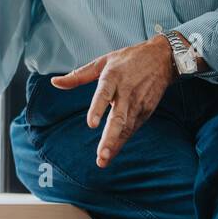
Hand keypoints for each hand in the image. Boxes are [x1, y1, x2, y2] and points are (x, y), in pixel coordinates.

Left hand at [50, 36, 173, 168]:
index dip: (98, 109)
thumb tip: (54, 82)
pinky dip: (122, 141)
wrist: (163, 58)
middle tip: (101, 155)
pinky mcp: (146, 110)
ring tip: (104, 160)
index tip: (91, 124)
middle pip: (118, 118)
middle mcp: (126, 92)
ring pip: (126, 127)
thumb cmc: (128, 59)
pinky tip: (112, 152)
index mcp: (113, 77)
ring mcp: (138, 103)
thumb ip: (78, 76)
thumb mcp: (102, 62)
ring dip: (116, 145)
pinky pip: (132, 128)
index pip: (104, 94)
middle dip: (110, 138)